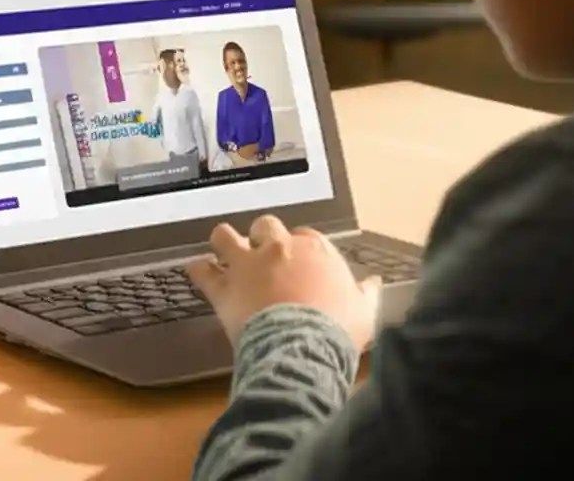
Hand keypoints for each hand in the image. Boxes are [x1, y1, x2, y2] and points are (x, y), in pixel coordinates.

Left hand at [187, 215, 382, 349]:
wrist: (303, 348)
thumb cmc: (338, 329)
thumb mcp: (364, 311)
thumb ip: (367, 293)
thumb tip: (375, 283)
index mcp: (315, 250)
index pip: (304, 236)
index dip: (300, 248)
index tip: (300, 263)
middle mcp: (278, 248)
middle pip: (265, 226)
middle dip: (263, 237)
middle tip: (263, 255)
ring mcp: (246, 265)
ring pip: (225, 236)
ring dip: (225, 242)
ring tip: (224, 251)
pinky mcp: (223, 288)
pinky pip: (201, 271)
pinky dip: (199, 270)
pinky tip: (199, 272)